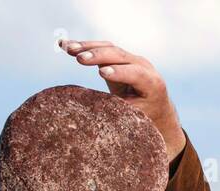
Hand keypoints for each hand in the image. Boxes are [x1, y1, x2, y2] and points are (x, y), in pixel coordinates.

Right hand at [59, 39, 185, 160]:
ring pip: (109, 48)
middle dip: (98, 56)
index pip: (135, 74)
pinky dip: (84, 47)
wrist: (156, 107)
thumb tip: (95, 114)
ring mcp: (132, 59)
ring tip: (66, 48)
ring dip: (87, 47)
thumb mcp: (134, 117)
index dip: (119, 72)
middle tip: (78, 58)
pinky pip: (102, 48)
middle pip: (120, 56)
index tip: (101, 73)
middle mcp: (144, 66)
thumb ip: (119, 111)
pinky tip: (64, 44)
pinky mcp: (120, 56)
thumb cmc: (145, 117)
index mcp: (152, 83)